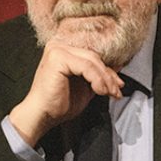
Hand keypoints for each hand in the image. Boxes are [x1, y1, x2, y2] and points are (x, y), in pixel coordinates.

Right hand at [8, 40, 123, 147]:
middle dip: (109, 76)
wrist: (42, 115)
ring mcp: (57, 50)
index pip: (92, 55)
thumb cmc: (59, 103)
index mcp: (64, 49)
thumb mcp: (86, 86)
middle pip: (94, 57)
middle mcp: (59, 45)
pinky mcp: (58, 57)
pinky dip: (97, 80)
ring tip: (110, 93)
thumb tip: (118, 66)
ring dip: (105, 79)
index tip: (118, 84)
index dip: (108, 70)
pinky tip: (100, 91)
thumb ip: (98, 75)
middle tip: (116, 91)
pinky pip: (86, 67)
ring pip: (92, 61)